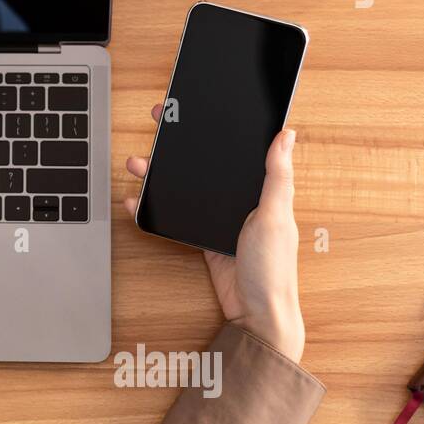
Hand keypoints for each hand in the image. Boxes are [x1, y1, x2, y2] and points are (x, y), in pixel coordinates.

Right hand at [124, 105, 304, 362]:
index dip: (213, 128)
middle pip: (204, 165)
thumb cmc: (273, 268)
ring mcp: (220, 219)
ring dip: (159, 175)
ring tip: (136, 164)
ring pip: (185, 187)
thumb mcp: (274, 216)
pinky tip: (137, 201)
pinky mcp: (205, 237)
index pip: (235, 149)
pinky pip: (176, 216)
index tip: (190, 110)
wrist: (256, 313)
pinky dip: (155, 209)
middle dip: (177, 147)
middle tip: (156, 127)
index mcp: (263, 190)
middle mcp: (240, 200)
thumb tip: (287, 134)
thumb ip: (277, 176)